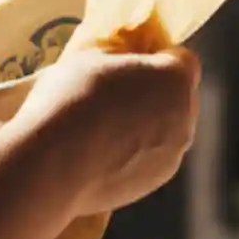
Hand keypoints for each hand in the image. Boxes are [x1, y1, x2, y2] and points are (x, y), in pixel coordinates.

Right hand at [11, 47, 199, 215]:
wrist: (54, 163)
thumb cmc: (71, 98)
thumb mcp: (89, 56)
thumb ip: (116, 53)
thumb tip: (118, 56)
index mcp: (175, 79)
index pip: (181, 58)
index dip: (157, 56)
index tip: (130, 60)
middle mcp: (185, 118)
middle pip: (176, 97)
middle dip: (154, 92)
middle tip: (113, 92)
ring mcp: (171, 156)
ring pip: (164, 131)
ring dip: (144, 125)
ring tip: (100, 127)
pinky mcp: (152, 184)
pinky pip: (148, 160)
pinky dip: (132, 155)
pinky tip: (97, 154)